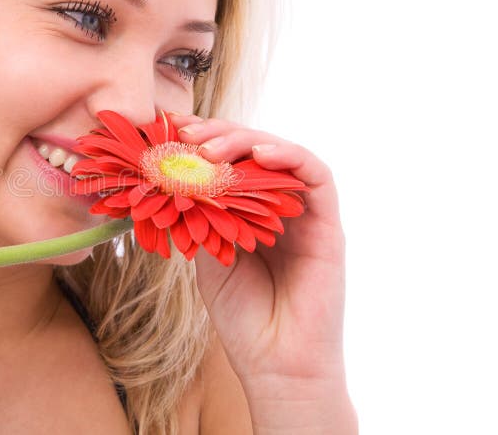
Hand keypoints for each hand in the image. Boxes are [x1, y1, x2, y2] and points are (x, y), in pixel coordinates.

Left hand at [170, 114, 355, 432]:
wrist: (276, 365)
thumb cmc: (242, 317)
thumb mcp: (208, 257)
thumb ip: (199, 218)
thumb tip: (168, 178)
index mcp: (250, 213)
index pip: (230, 163)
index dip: (202, 142)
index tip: (168, 131)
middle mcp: (280, 207)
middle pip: (254, 152)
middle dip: (219, 136)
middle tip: (186, 135)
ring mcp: (305, 215)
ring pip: (282, 156)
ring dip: (246, 142)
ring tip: (210, 146)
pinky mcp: (329, 226)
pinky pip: (317, 177)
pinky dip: (289, 157)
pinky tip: (259, 155)